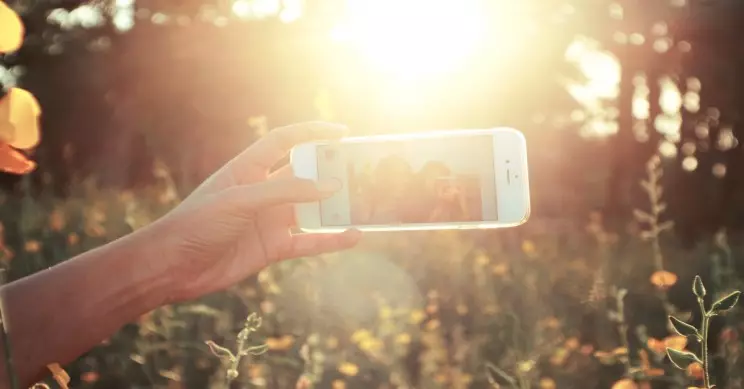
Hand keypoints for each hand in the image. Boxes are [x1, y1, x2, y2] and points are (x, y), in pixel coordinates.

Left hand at [141, 122, 361, 301]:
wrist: (172, 266)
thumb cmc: (197, 223)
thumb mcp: (241, 199)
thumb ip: (286, 192)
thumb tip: (330, 187)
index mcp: (248, 168)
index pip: (285, 141)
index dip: (312, 133)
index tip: (343, 133)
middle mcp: (262, 191)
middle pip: (305, 175)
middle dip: (331, 172)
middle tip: (362, 171)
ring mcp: (269, 219)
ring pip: (311, 209)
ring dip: (335, 207)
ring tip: (365, 203)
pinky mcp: (273, 247)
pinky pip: (309, 241)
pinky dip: (331, 240)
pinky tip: (353, 236)